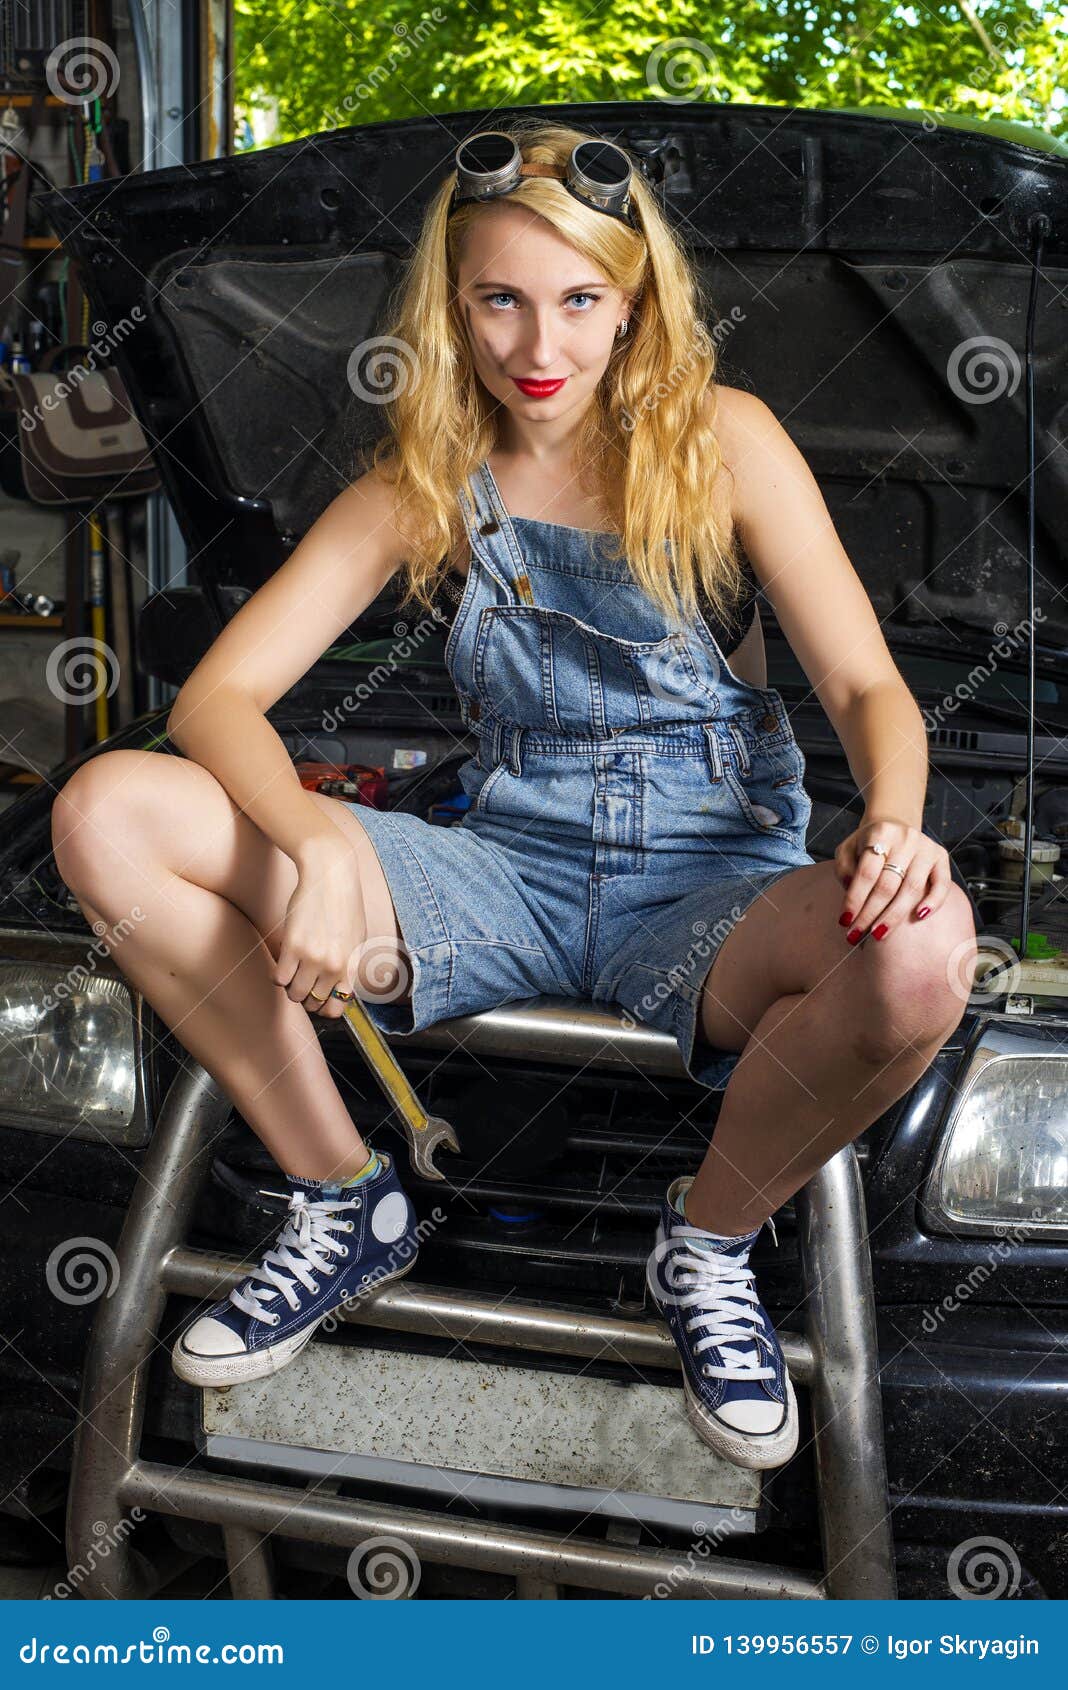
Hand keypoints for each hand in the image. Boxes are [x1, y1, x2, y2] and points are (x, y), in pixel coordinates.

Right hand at [274, 836, 365, 1016]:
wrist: (331, 876)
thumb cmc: (345, 904)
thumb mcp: (357, 938)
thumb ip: (350, 965)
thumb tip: (340, 990)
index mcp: (351, 965)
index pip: (337, 1008)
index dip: (324, 1008)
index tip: (318, 998)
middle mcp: (334, 966)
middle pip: (312, 1003)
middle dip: (306, 996)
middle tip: (302, 981)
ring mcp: (313, 957)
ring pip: (293, 994)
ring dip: (290, 987)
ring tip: (293, 972)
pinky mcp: (292, 946)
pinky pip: (279, 978)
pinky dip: (278, 976)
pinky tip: (282, 963)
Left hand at [835, 813, 948, 942]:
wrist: (895, 825)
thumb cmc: (867, 844)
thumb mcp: (848, 849)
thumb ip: (844, 868)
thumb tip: (852, 889)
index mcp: (880, 833)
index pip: (867, 872)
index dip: (855, 899)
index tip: (845, 921)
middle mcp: (906, 839)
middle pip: (888, 884)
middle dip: (871, 913)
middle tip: (857, 934)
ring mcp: (926, 848)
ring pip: (912, 888)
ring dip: (894, 915)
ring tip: (879, 934)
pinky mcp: (941, 857)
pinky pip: (942, 884)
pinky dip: (933, 902)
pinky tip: (919, 917)